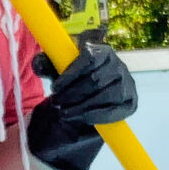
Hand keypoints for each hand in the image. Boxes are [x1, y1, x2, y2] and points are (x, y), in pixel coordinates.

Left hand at [26, 35, 136, 169]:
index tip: (54, 88)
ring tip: (64, 112)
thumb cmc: (73, 77)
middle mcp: (119, 65)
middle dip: (72, 94)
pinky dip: (96, 116)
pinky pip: (115, 111)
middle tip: (56, 103)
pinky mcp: (130, 102)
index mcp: (102, 51)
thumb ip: (45, 63)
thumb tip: (38, 64)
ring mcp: (127, 83)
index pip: (89, 58)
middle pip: (95, 80)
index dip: (70, 75)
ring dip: (82, 107)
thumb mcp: (58, 69)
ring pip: (104, 96)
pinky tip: (81, 118)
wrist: (91, 94)